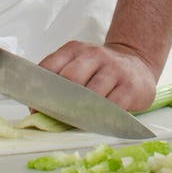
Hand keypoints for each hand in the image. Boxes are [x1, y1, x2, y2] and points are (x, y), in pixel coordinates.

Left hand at [38, 41, 156, 111]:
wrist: (136, 63)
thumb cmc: (101, 69)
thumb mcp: (79, 64)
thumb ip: (60, 81)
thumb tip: (37, 110)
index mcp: (75, 49)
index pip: (50, 66)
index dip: (40, 90)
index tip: (35, 108)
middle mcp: (94, 55)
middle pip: (71, 78)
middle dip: (61, 101)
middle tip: (56, 118)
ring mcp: (114, 69)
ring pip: (92, 93)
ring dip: (82, 112)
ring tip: (76, 123)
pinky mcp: (130, 87)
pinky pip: (113, 106)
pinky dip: (103, 118)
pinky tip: (98, 122)